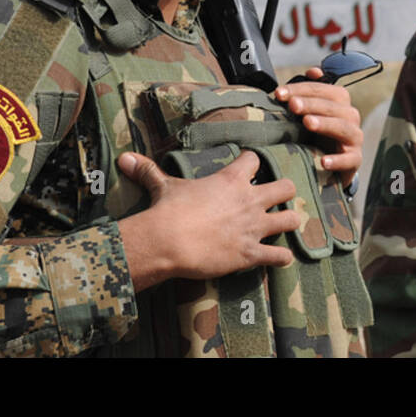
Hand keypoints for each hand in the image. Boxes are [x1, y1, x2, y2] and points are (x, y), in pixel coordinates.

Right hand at [116, 150, 298, 289]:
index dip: (252, 163)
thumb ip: (148, 171)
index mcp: (231, 180)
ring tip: (282, 226)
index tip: (248, 168)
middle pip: (286, 187)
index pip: (254, 159)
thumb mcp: (162, 186)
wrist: (167, 241)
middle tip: (276, 198)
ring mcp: (254, 227)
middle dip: (285, 192)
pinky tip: (280, 258)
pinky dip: (282, 258)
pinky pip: (281, 256)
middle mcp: (249, 200)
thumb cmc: (168, 211)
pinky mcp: (251, 253)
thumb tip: (124, 158)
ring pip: (291, 220)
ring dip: (288, 223)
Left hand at [274, 67, 363, 186]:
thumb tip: (312, 71)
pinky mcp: (355, 159)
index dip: (301, 89)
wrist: (332, 162)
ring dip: (325, 123)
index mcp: (339, 101)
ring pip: (344, 127)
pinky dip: (337, 160)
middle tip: (292, 105)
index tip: (279, 93)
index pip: (323, 89)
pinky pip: (350, 159)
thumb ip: (311, 91)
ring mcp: (354, 138)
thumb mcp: (313, 111)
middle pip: (334, 106)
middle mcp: (350, 117)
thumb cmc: (319, 133)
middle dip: (311, 103)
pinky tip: (323, 161)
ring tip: (308, 123)